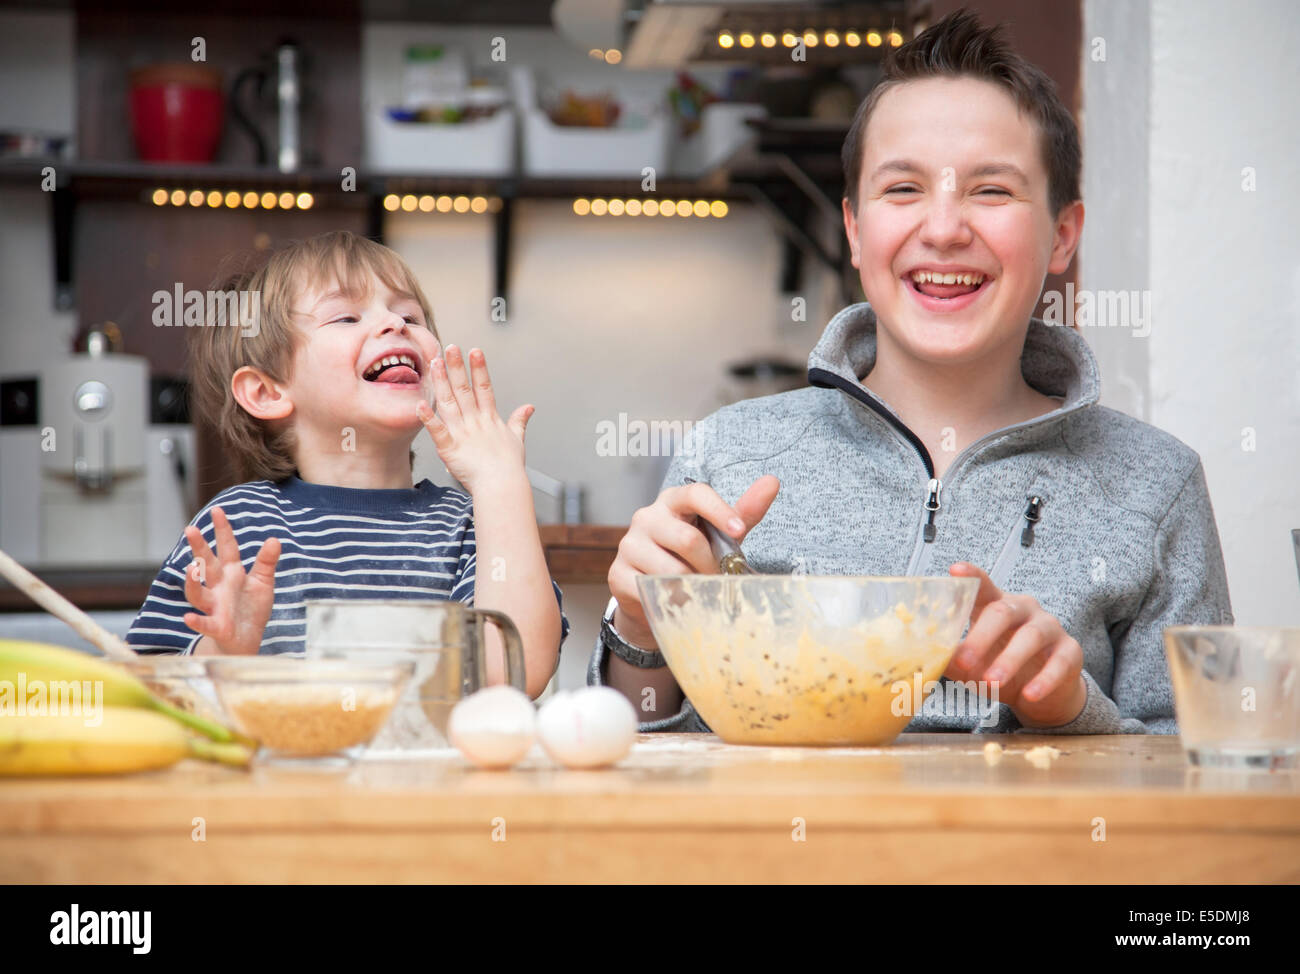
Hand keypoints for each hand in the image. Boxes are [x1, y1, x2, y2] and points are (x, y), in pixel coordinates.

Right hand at [182, 506, 279, 655]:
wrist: (246, 639)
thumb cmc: (252, 608)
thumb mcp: (263, 582)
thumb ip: (267, 562)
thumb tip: (275, 539)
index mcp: (233, 573)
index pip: (227, 548)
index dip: (222, 530)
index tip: (217, 510)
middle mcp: (220, 587)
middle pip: (207, 564)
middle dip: (199, 547)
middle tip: (191, 529)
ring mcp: (215, 606)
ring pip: (197, 592)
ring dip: (192, 581)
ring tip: (191, 568)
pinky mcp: (217, 626)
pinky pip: (204, 623)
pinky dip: (196, 621)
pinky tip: (188, 618)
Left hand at [417, 344, 530, 494]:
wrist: (502, 487)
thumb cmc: (509, 468)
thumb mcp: (517, 439)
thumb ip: (519, 421)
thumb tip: (529, 408)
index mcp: (490, 420)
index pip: (484, 388)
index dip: (479, 368)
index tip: (474, 351)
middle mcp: (475, 423)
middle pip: (465, 390)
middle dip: (457, 367)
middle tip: (451, 348)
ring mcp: (462, 434)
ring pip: (449, 403)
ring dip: (441, 383)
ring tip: (435, 363)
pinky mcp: (450, 449)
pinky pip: (437, 431)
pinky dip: (428, 418)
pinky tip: (420, 404)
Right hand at [608, 476, 779, 647]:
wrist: (653, 593)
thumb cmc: (691, 557)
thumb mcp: (719, 536)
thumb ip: (744, 513)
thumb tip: (772, 481)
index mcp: (673, 501)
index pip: (695, 493)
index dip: (719, 510)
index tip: (738, 531)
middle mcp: (646, 516)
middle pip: (687, 539)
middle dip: (709, 565)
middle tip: (717, 579)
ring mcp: (629, 545)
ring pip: (671, 570)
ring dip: (692, 587)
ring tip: (697, 591)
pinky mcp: (618, 573)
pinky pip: (651, 589)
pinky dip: (672, 599)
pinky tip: (675, 599)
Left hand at [945, 563, 1086, 727]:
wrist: (1042, 693)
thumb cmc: (1000, 667)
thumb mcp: (974, 664)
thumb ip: (953, 659)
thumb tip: (927, 662)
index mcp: (997, 606)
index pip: (983, 586)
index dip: (971, 576)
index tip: (955, 570)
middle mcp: (1024, 610)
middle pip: (1002, 612)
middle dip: (981, 637)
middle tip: (964, 661)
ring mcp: (1049, 628)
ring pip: (1031, 636)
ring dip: (1009, 660)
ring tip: (991, 683)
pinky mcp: (1070, 651)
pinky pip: (1059, 663)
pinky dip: (1043, 680)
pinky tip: (1029, 695)